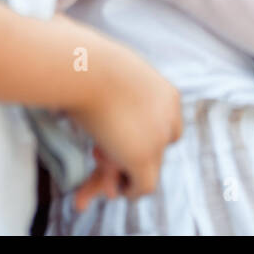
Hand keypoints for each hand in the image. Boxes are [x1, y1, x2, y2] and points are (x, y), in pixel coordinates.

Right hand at [67, 45, 181, 203]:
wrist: (86, 68)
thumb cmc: (86, 62)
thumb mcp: (105, 74)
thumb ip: (104, 85)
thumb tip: (83, 73)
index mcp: (165, 95)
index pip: (164, 125)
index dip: (139, 136)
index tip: (109, 139)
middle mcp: (169, 117)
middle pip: (154, 148)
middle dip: (125, 158)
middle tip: (95, 156)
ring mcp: (158, 138)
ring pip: (146, 170)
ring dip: (118, 175)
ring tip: (89, 174)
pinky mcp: (143, 157)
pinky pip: (144, 187)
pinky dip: (128, 191)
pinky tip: (106, 190)